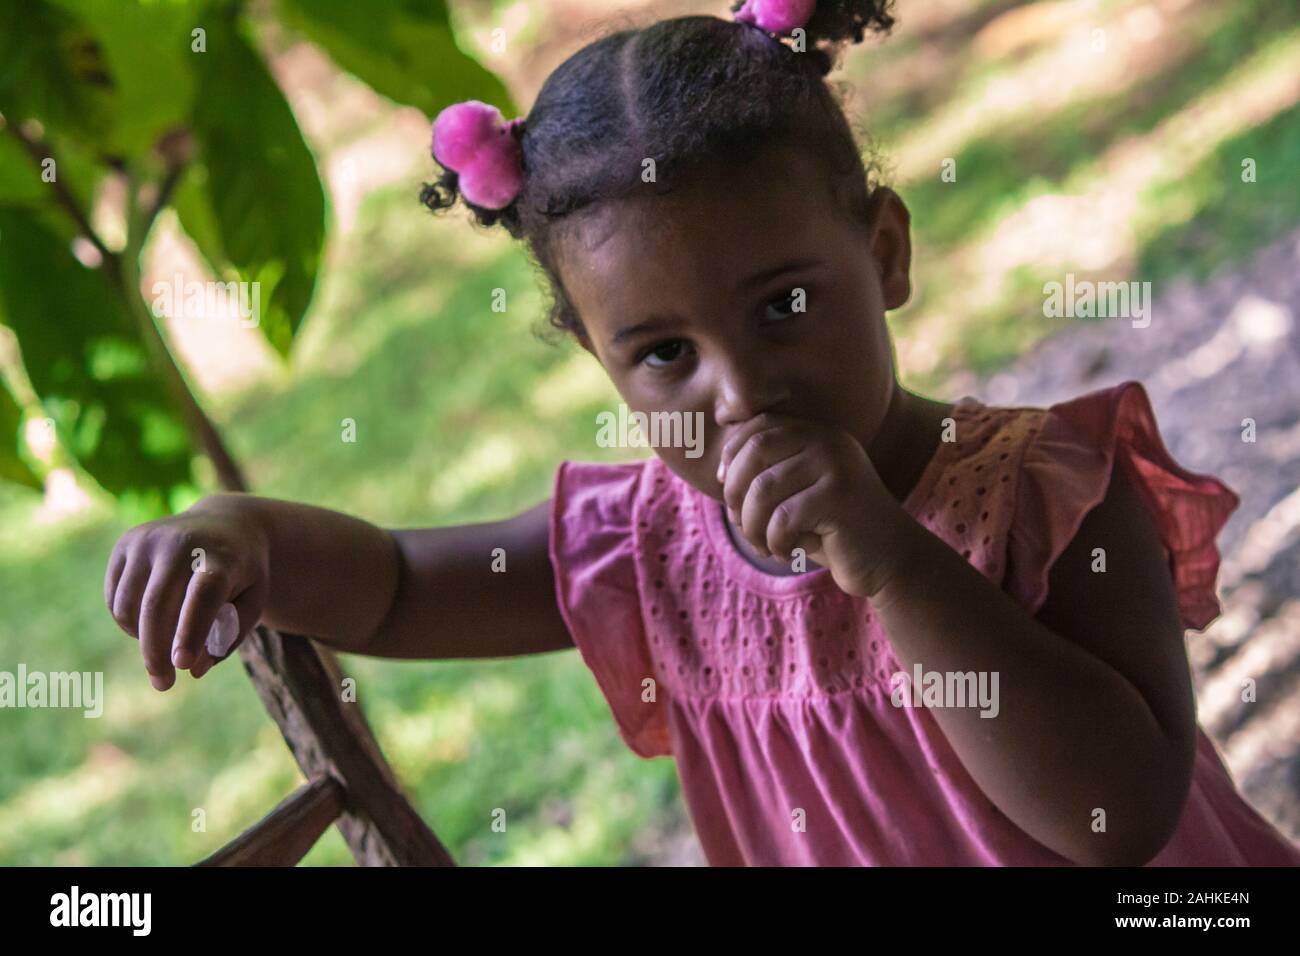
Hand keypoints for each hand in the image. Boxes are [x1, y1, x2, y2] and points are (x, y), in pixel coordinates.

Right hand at [104, 497, 269, 689]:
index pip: (202, 596)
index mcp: (221, 556)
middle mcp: (181, 543)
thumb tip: (194, 670)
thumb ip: (228, 637)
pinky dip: (129, 622)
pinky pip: (116, 599)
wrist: (226, 526)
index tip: (182, 665)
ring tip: (164, 647)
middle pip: (156, 607)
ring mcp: (148, 540)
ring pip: (129, 607)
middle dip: (156, 653)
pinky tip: (151, 623)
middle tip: (164, 683)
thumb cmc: (241, 574)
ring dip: (142, 639)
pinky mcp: (126, 544)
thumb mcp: (252, 602)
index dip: (190, 631)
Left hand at [716, 413, 912, 597]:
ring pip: (763, 489)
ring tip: (762, 545)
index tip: (727, 491)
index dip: (730, 458)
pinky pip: (782, 519)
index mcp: (816, 433)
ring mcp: (836, 466)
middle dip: (735, 493)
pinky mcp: (840, 497)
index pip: (756, 428)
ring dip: (751, 525)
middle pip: (755, 451)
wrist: (889, 560)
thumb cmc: (832, 530)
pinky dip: (775, 543)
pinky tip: (786, 553)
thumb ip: (765, 475)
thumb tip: (718, 470)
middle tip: (740, 524)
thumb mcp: (797, 496)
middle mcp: (827, 441)